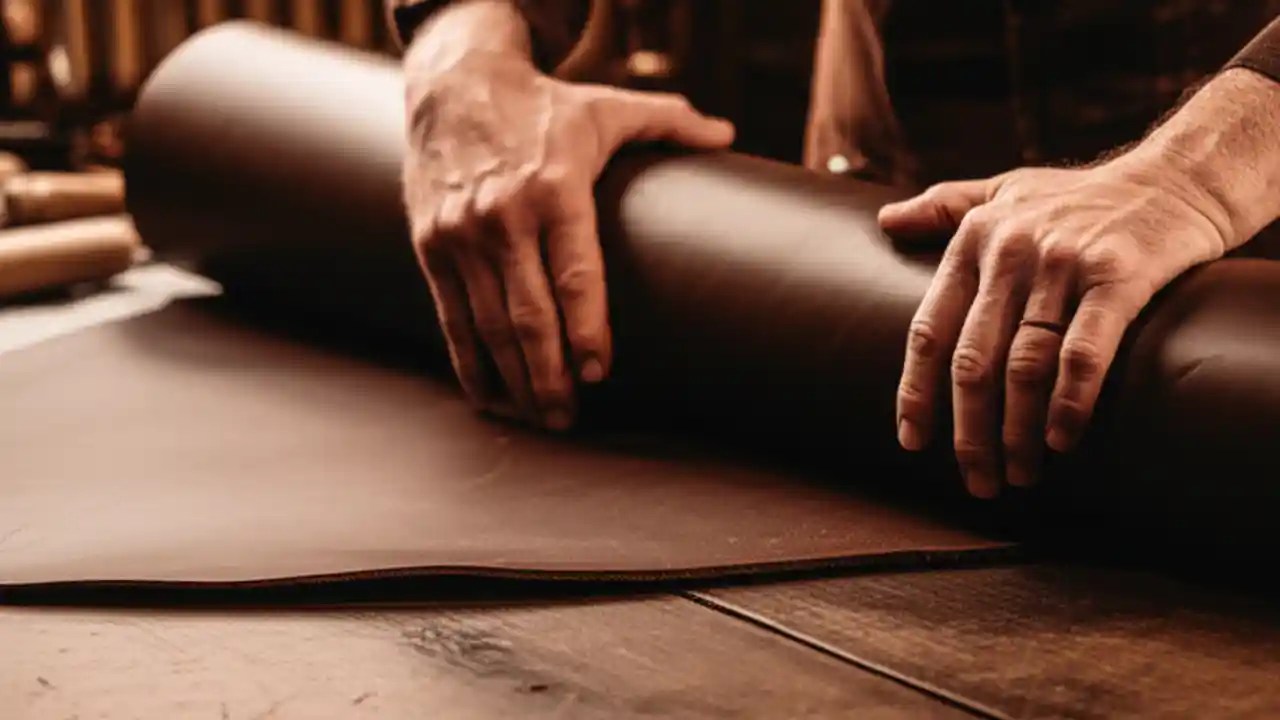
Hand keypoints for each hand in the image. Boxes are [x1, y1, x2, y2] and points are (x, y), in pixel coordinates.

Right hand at [402, 44, 732, 429]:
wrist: (453, 82)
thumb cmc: (541, 104)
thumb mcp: (606, 105)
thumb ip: (669, 121)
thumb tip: (728, 134)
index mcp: (555, 189)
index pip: (575, 275)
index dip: (587, 329)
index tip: (599, 372)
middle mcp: (504, 217)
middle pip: (529, 315)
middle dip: (549, 374)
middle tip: (569, 417)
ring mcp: (462, 234)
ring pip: (489, 325)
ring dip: (513, 380)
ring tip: (539, 417)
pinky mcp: (431, 245)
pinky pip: (451, 317)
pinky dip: (469, 362)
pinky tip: (489, 397)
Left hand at [880, 156, 1235, 496]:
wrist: (1176, 178)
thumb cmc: (1080, 196)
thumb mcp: (1003, 190)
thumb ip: (944, 208)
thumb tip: (885, 221)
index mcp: (974, 240)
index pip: (929, 330)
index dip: (916, 392)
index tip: (913, 442)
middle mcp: (1010, 252)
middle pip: (973, 361)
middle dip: (970, 432)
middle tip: (979, 480)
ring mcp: (1063, 264)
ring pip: (1025, 366)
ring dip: (1018, 432)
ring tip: (1021, 475)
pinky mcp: (1119, 277)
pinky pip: (1085, 352)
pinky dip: (1070, 402)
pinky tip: (1061, 440)